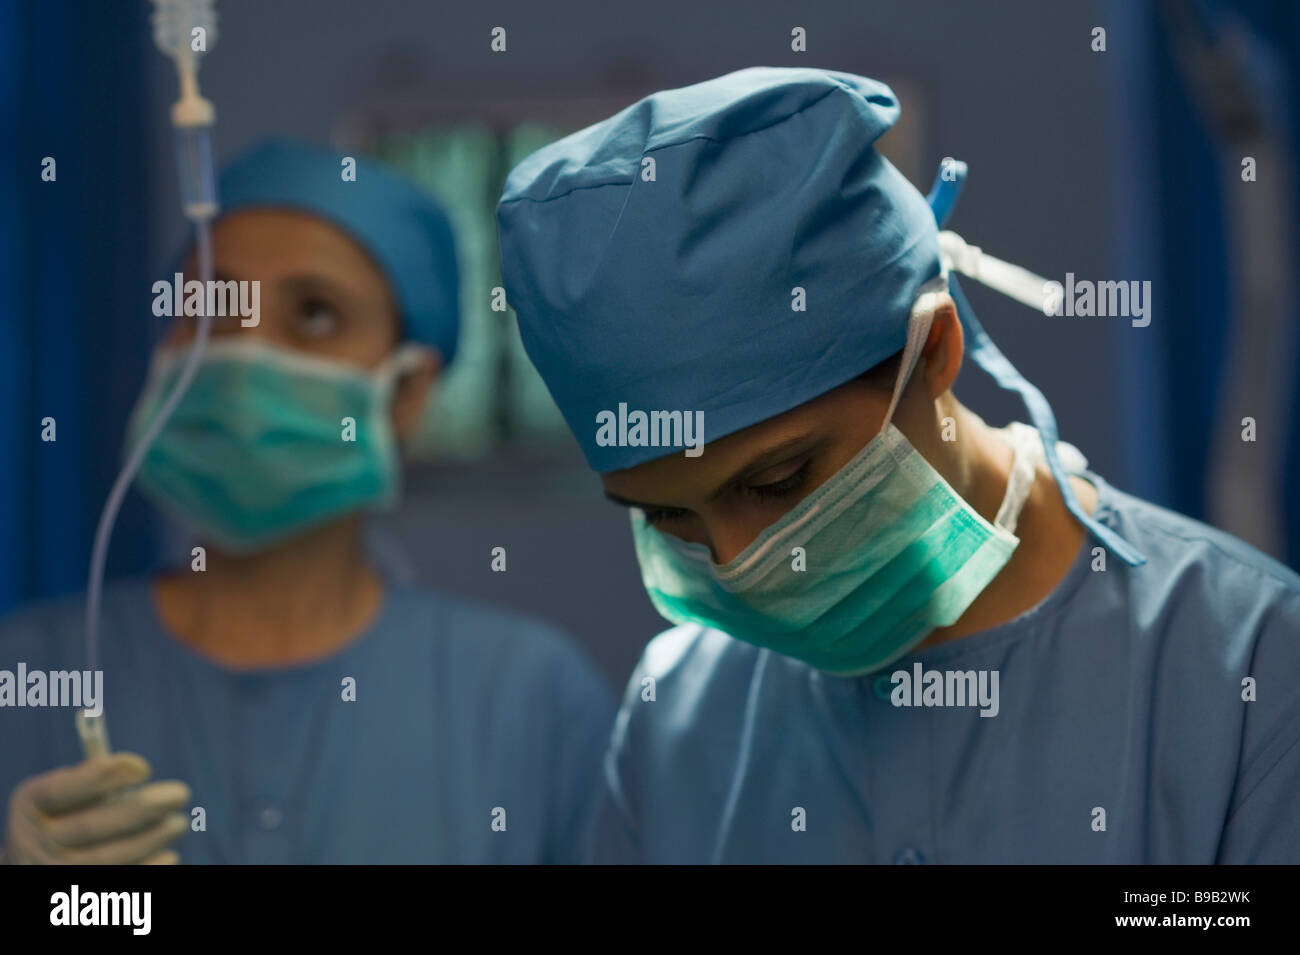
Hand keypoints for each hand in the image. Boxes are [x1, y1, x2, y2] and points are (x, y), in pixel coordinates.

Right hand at [4, 754, 189, 863]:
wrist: (43, 860)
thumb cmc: (68, 813)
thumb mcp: (68, 791)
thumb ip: (93, 777)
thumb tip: (134, 770)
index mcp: (32, 804)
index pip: (60, 791)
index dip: (100, 777)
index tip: (144, 768)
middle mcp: (36, 842)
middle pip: (88, 827)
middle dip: (141, 809)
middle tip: (180, 794)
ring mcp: (54, 871)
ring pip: (105, 859)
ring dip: (150, 839)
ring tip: (178, 823)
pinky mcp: (79, 894)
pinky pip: (118, 880)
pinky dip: (147, 867)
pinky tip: (169, 855)